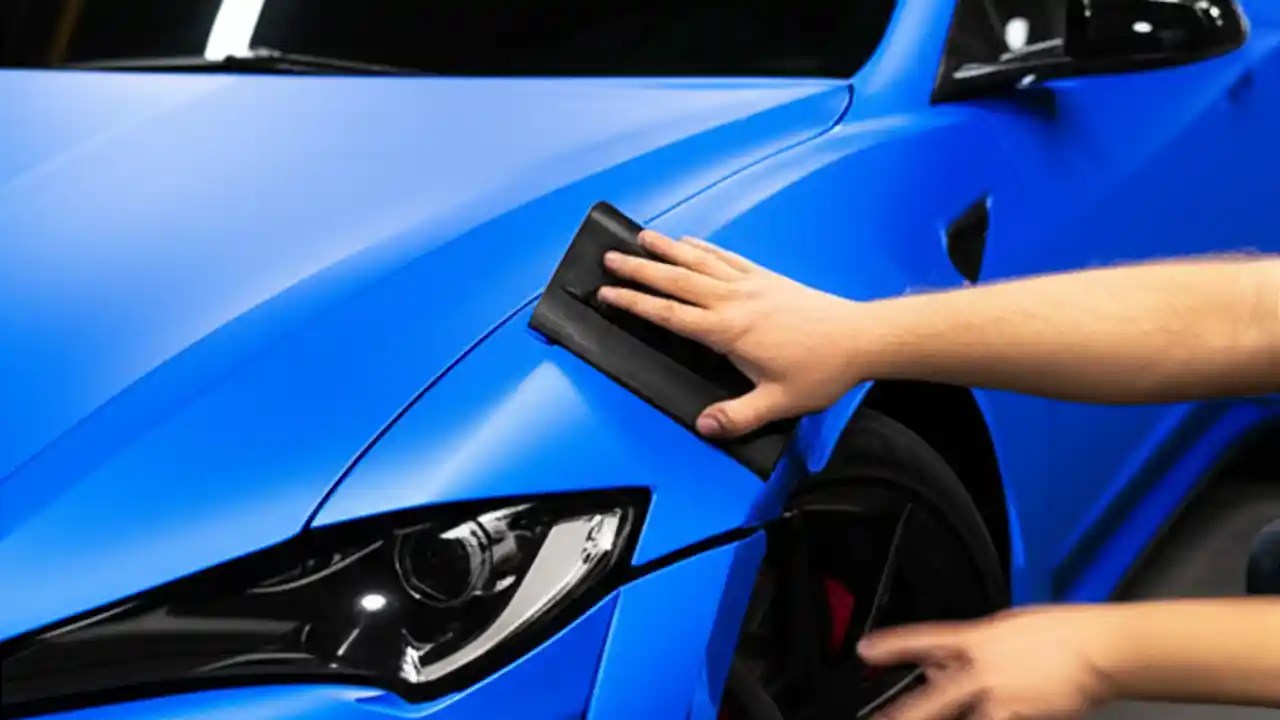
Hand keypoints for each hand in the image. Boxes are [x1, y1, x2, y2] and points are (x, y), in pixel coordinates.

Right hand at [597, 230, 865, 437]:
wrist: (859, 338)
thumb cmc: (821, 370)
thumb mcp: (778, 402)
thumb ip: (738, 416)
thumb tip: (705, 426)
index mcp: (728, 331)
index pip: (669, 314)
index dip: (635, 304)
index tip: (608, 294)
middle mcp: (734, 301)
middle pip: (676, 280)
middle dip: (639, 269)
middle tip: (609, 259)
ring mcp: (750, 284)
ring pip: (699, 261)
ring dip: (667, 249)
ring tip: (641, 237)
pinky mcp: (767, 278)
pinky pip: (727, 257)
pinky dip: (704, 248)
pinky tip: (690, 242)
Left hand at [857, 606, 1118, 719]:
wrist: (1099, 646)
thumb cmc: (1063, 633)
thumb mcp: (1010, 626)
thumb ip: (978, 646)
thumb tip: (950, 660)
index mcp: (978, 638)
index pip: (925, 638)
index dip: (892, 645)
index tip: (865, 649)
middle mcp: (983, 668)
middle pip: (933, 696)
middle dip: (903, 713)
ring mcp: (1001, 694)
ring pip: (958, 718)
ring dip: (932, 718)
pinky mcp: (1020, 713)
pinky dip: (989, 719)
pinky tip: (992, 715)